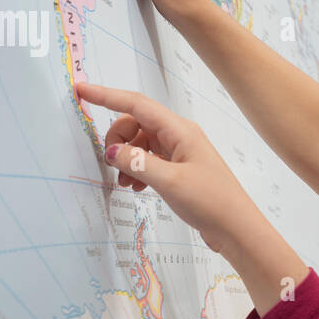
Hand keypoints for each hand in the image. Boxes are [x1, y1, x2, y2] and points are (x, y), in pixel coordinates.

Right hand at [76, 80, 308, 313]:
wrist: (236, 228)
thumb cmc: (210, 202)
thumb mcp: (169, 181)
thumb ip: (137, 163)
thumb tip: (111, 151)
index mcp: (179, 131)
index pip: (137, 105)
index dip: (107, 96)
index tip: (82, 90)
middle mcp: (179, 136)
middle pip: (136, 124)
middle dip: (117, 140)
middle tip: (112, 165)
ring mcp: (180, 153)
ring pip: (141, 144)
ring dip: (127, 159)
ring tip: (125, 184)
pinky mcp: (180, 170)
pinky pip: (150, 161)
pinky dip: (138, 170)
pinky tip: (137, 188)